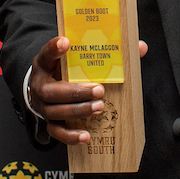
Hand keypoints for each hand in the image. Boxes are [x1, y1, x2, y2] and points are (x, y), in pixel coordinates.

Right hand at [27, 36, 147, 144]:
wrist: (48, 87)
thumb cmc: (67, 70)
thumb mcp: (77, 57)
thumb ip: (106, 51)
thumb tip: (139, 47)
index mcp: (45, 63)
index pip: (46, 53)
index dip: (54, 48)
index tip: (66, 42)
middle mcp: (40, 85)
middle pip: (52, 91)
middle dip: (76, 91)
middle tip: (99, 89)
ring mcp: (43, 106)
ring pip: (55, 112)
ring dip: (78, 111)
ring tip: (99, 107)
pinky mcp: (49, 122)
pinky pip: (57, 132)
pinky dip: (71, 135)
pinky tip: (86, 136)